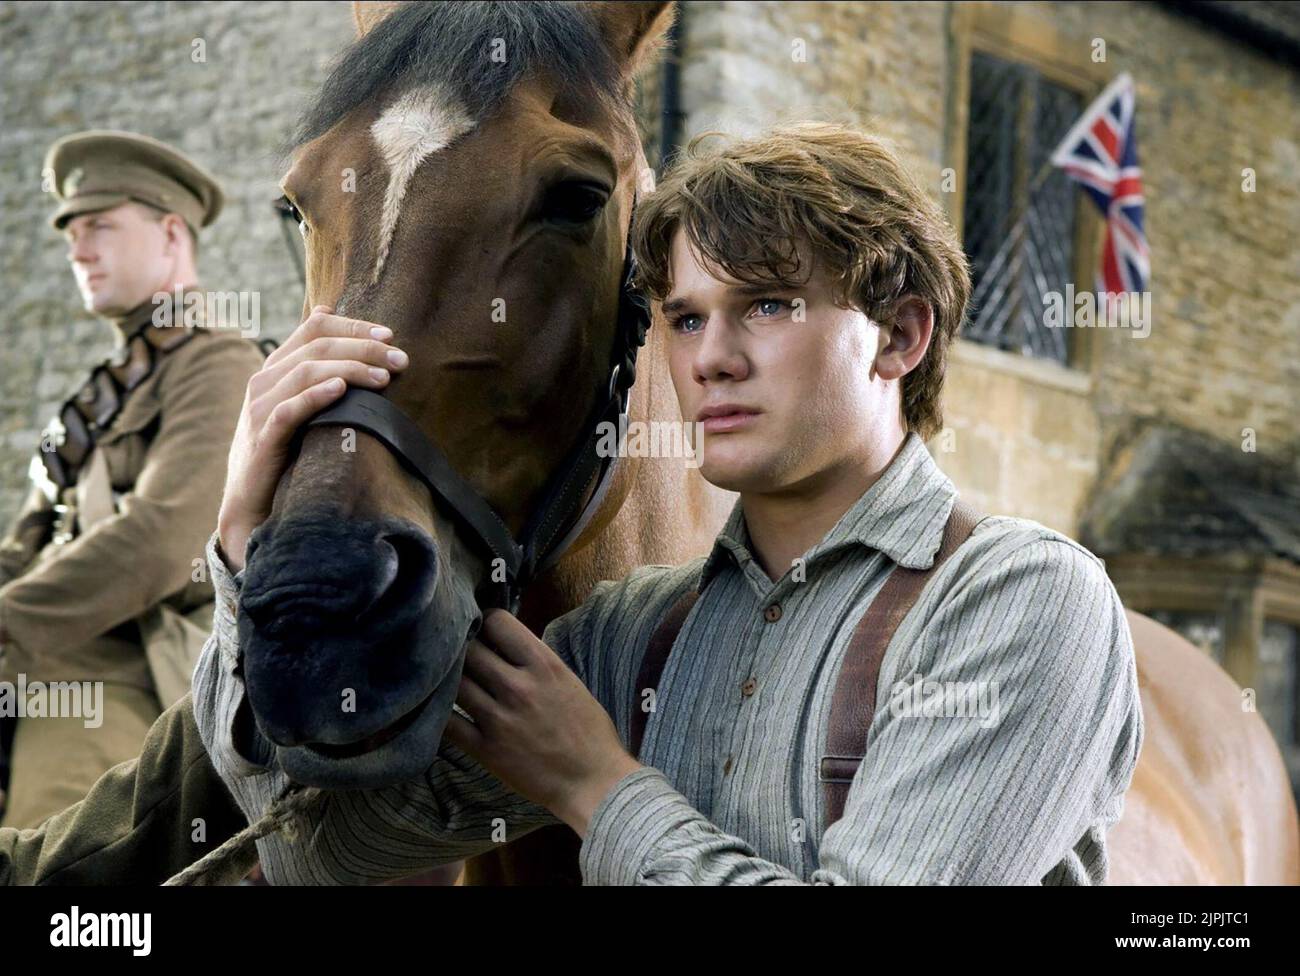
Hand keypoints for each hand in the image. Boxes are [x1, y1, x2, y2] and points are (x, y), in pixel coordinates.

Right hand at [215, 305, 408, 570]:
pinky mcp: (263, 438)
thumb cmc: (288, 450)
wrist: (253, 501)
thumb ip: (322, 375)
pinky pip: (288, 410)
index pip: (314, 328)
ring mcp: (260, 408)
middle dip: (363, 349)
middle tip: (400, 359)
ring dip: (349, 370)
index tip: (390, 335)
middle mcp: (265, 381)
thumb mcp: (305, 407)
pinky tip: (341, 390)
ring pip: (306, 372)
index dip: (353, 326)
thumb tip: (354, 338)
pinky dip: (315, 396)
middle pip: (317, 347)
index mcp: (277, 368)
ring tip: (383, 378)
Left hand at [443, 610, 641, 836]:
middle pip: (470, 648)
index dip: (485, 622)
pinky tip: (440, 710)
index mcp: (544, 665)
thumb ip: (535, 662)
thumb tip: (502, 646)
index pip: (497, 621)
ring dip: (450, 678)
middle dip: (464, 647)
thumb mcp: (568, 682)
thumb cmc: (588, 732)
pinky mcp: (486, 749)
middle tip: (463, 655)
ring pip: (454, 681)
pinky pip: (447, 723)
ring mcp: (499, 718)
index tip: (483, 630)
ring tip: (450, 680)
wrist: (594, 782)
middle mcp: (518, 687)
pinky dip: (438, 713)